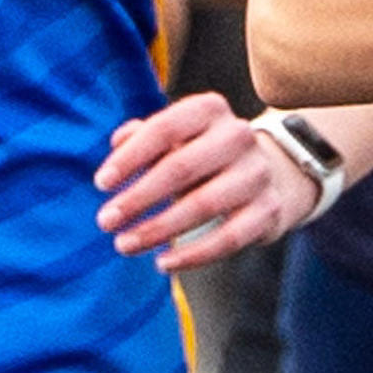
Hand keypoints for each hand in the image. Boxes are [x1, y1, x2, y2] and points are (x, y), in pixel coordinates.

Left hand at [97, 93, 317, 270]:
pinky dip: (193, 255)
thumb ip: (143, 135)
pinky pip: (228, 238)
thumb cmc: (203, 153)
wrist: (270, 174)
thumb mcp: (176, 135)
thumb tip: (116, 144)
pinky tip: (163, 263)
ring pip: (202, 206)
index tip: (101, 184)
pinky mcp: (269, 211)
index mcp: (209, 109)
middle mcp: (238, 136)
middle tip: (105, 221)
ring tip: (125, 245)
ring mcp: (256, 173)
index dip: (130, 158)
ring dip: (158, 229)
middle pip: (180, 169)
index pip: (163, 129)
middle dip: (137, 198)